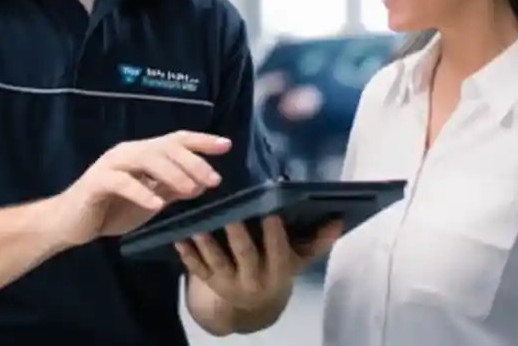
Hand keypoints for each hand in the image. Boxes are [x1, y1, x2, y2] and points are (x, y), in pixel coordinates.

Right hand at [48, 131, 232, 246]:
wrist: (70, 222)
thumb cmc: (110, 209)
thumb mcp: (150, 199)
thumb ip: (172, 189)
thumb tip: (202, 182)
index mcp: (142, 154)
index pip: (175, 141)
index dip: (201, 141)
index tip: (226, 145)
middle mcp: (128, 153)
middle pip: (164, 147)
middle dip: (192, 161)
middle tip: (213, 179)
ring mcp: (111, 165)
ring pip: (145, 159)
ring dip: (171, 173)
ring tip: (191, 190)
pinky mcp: (97, 182)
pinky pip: (121, 182)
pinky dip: (141, 191)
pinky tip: (156, 203)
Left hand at [176, 216, 341, 314]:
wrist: (254, 307)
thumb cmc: (278, 270)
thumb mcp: (299, 260)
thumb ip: (317, 241)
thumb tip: (339, 219)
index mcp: (279, 271)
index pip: (278, 250)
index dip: (273, 232)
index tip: (269, 210)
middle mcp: (254, 279)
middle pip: (245, 254)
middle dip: (237, 233)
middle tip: (230, 211)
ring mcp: (229, 283)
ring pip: (217, 261)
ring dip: (206, 242)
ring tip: (198, 222)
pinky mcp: (210, 282)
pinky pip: (197, 268)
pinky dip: (187, 253)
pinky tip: (178, 236)